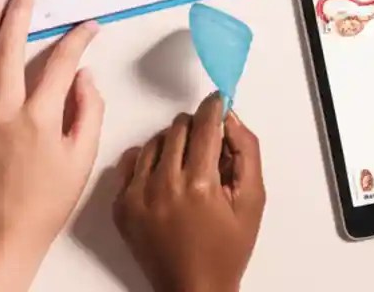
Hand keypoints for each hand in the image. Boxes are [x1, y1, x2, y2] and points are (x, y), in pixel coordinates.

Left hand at [0, 0, 104, 291]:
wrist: (3, 230)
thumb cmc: (48, 198)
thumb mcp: (83, 157)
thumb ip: (88, 110)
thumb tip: (83, 74)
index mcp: (40, 118)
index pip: (60, 62)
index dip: (77, 39)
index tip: (88, 25)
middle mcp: (3, 109)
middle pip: (10, 45)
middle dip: (20, 8)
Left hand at [114, 94, 265, 291]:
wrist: (193, 288)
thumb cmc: (227, 249)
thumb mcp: (253, 200)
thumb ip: (247, 152)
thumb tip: (230, 118)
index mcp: (199, 184)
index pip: (205, 125)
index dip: (214, 107)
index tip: (218, 101)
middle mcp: (164, 186)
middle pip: (178, 128)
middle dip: (196, 126)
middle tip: (207, 143)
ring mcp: (137, 196)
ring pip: (154, 141)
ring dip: (172, 141)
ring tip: (187, 162)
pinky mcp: (121, 206)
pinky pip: (130, 162)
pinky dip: (147, 159)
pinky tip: (163, 173)